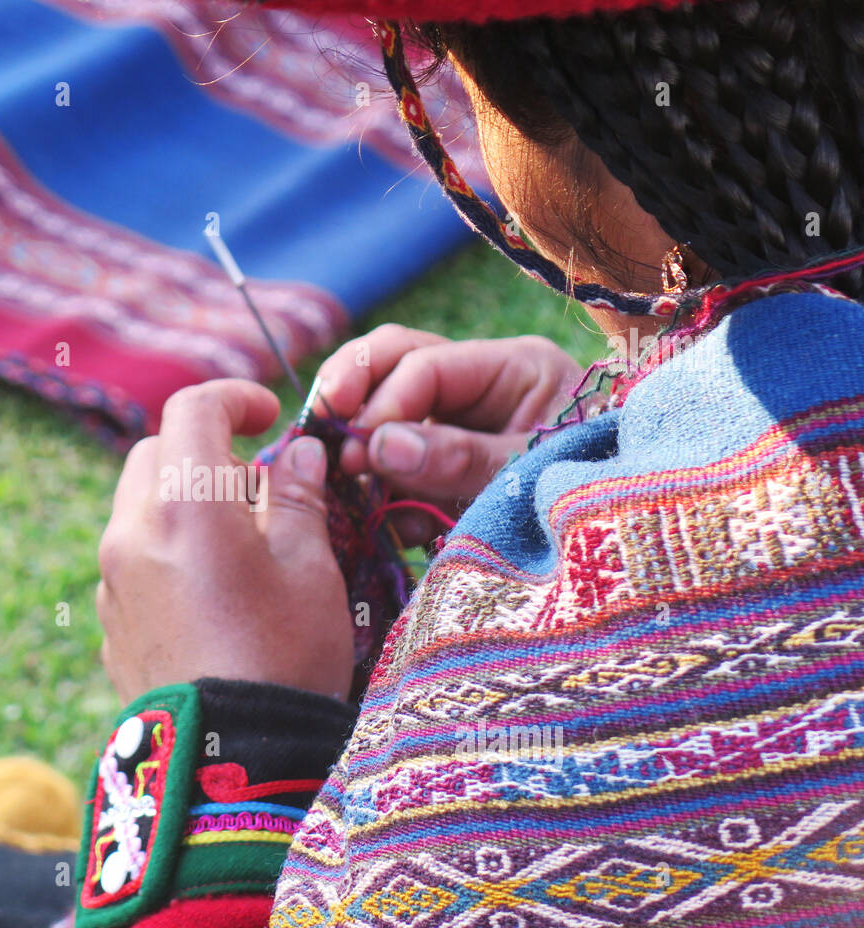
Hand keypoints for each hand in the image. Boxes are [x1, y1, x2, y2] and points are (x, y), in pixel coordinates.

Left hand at [96, 380, 352, 705]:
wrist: (232, 764)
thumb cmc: (285, 659)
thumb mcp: (311, 570)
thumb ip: (299, 497)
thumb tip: (298, 454)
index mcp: (185, 506)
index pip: (193, 410)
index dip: (235, 398)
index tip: (269, 414)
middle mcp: (132, 533)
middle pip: (156, 452)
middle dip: (205, 449)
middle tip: (258, 484)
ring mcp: (111, 580)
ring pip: (138, 505)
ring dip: (182, 498)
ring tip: (238, 541)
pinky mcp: (109, 622)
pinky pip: (131, 559)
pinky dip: (165, 548)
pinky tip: (210, 589)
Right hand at [313, 324, 584, 544]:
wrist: (627, 548)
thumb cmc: (593, 490)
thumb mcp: (529, 474)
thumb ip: (457, 459)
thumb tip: (377, 445)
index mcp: (512, 367)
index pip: (423, 365)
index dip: (381, 404)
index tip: (357, 453)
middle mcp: (480, 385)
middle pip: (392, 360)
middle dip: (349, 392)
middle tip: (318, 435)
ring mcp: (461, 423)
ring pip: (385, 409)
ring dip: (362, 448)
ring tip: (355, 490)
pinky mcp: (447, 466)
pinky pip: (396, 461)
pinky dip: (383, 488)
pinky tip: (390, 523)